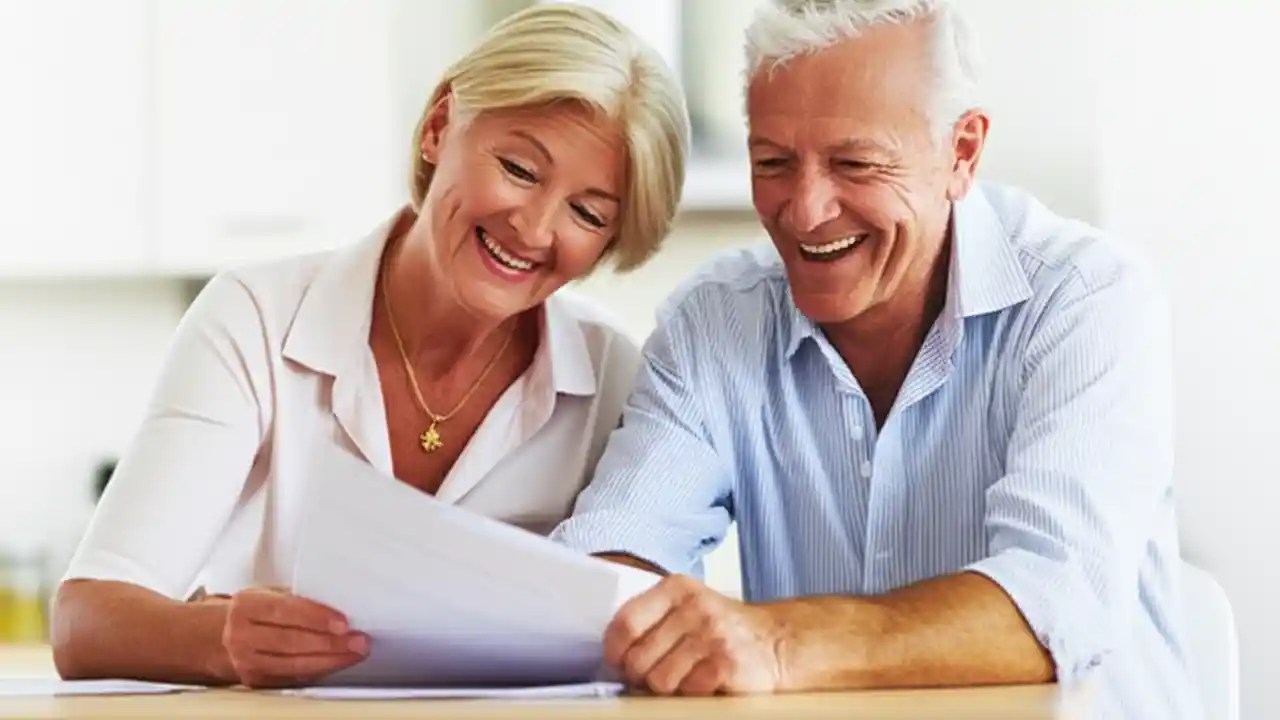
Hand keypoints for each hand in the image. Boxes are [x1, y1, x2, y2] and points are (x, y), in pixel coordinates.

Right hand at [220, 588, 368, 687]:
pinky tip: (336, 663)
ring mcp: (247, 661)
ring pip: (294, 664)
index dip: (316, 617)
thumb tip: (337, 602)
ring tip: (354, 653)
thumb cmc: (251, 612)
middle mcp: (242, 634)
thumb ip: (295, 598)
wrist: (217, 637)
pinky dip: (319, 670)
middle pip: (292, 641)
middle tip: (358, 640)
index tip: (343, 623)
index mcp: (247, 606)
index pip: (285, 610)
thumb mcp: (266, 594)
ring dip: (330, 660)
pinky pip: (293, 676)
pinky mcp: (255, 680)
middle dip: (330, 642)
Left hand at [604, 575, 785, 695]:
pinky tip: (704, 681)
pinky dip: (692, 693)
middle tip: (655, 675)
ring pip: (659, 681)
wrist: (777, 643)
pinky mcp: (725, 663)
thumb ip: (651, 620)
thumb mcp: (686, 607)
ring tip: (684, 676)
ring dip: (668, 687)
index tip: (619, 662)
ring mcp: (711, 635)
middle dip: (641, 676)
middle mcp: (694, 607)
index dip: (615, 651)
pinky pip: (688, 691)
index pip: (626, 622)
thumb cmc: (723, 629)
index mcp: (676, 589)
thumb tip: (613, 654)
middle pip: (638, 658)